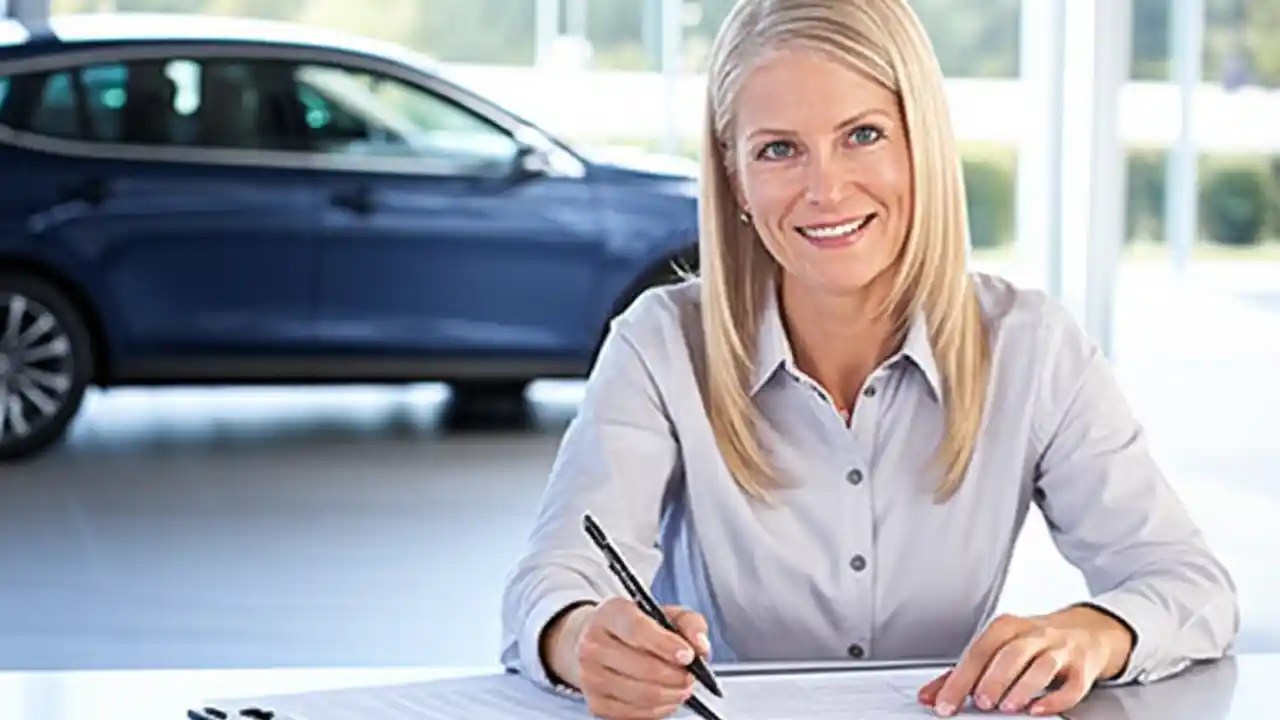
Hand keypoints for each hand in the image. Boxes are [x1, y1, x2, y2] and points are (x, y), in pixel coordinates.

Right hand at [546, 598, 710, 718]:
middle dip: (675, 675)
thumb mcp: (666, 614)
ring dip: (670, 695)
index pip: (636, 629)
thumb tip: (700, 647)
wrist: (602, 644)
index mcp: (611, 613)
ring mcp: (590, 676)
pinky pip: (633, 713)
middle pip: (640, 666)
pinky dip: (658, 710)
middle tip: (692, 676)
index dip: (665, 645)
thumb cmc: (638, 628)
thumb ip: (690, 623)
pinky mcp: (595, 702)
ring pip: (639, 694)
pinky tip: (667, 698)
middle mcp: (593, 644)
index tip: (688, 656)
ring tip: (682, 687)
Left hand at [918, 607, 1133, 716]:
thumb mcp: (998, 649)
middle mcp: (1034, 635)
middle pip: (1010, 653)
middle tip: (980, 702)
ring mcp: (1060, 649)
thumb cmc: (1034, 642)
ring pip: (1042, 665)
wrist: (1087, 631)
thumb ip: (965, 673)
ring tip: (1007, 706)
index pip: (979, 650)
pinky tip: (1038, 709)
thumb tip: (931, 696)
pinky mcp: (1083, 667)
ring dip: (1023, 686)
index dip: (960, 678)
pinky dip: (1056, 698)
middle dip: (993, 678)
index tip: (945, 703)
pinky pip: (1074, 684)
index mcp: (1007, 627)